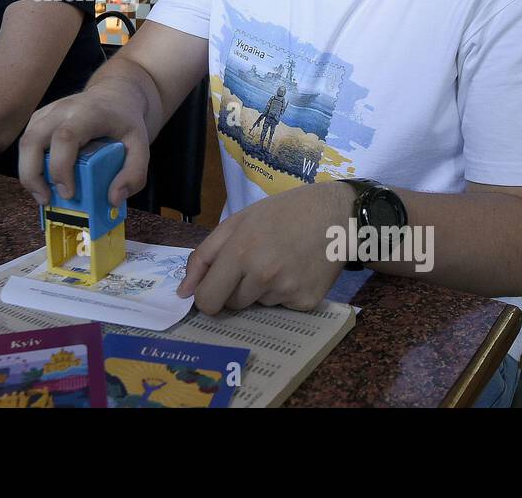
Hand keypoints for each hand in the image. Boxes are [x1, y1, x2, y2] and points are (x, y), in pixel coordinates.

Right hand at [17, 80, 150, 206]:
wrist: (115, 95)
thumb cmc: (125, 121)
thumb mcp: (142, 146)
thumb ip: (134, 174)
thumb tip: (113, 199)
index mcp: (88, 114)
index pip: (65, 138)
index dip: (60, 167)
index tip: (68, 194)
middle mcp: (63, 109)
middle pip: (33, 140)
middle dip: (33, 175)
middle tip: (46, 199)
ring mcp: (48, 112)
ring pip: (25, 142)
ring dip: (28, 173)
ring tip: (44, 195)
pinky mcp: (39, 118)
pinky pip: (27, 142)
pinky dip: (30, 164)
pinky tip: (44, 180)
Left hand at [177, 182, 351, 314]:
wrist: (337, 215)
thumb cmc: (282, 213)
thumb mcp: (237, 222)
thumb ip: (205, 255)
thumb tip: (184, 292)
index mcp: (240, 252)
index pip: (207, 300)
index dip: (206, 297)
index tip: (212, 289)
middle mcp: (262, 276)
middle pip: (231, 305)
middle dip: (234, 291)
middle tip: (253, 264)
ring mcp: (286, 291)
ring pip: (257, 305)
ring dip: (261, 291)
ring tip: (279, 262)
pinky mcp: (307, 303)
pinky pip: (282, 308)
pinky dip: (284, 294)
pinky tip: (296, 271)